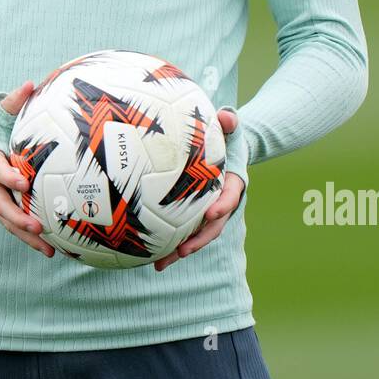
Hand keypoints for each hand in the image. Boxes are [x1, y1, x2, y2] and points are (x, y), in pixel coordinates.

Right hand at [0, 80, 54, 257]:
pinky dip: (27, 237)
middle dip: (19, 218)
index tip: (23, 184)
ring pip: (6, 221)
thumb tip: (32, 83)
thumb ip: (12, 101)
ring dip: (26, 236)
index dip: (8, 176)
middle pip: (0, 204)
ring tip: (49, 250)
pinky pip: (11, 224)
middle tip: (38, 226)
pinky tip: (50, 248)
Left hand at [153, 107, 244, 270]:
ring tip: (161, 263)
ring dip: (180, 251)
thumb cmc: (223, 137)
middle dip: (199, 240)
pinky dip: (167, 244)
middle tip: (183, 250)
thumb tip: (228, 115)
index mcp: (231, 185)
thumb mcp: (229, 128)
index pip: (230, 197)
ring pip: (195, 235)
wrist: (223, 150)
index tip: (212, 212)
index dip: (223, 206)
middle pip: (212, 227)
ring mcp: (205, 212)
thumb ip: (229, 122)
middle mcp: (220, 203)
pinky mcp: (191, 216)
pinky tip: (147, 256)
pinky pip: (180, 231)